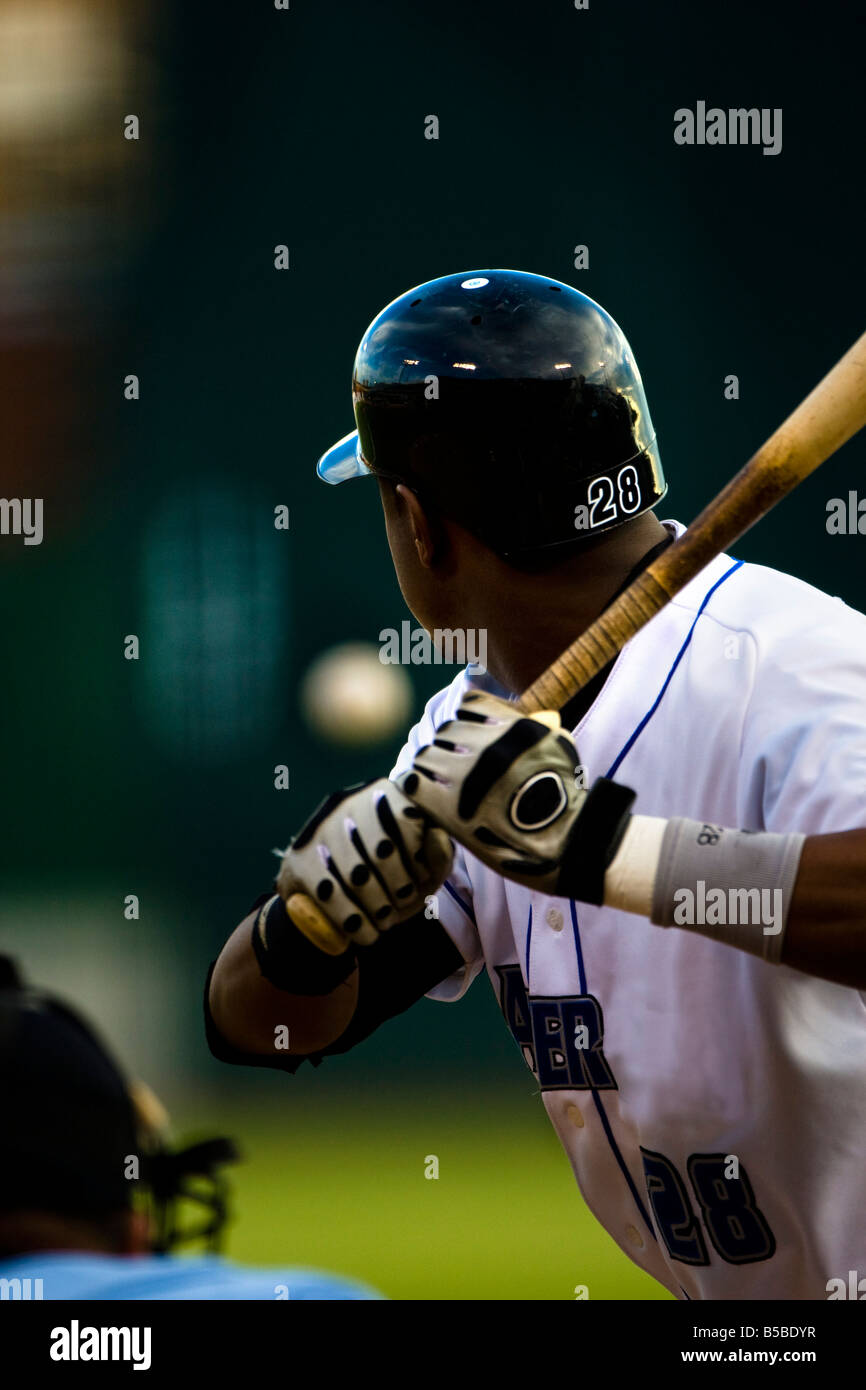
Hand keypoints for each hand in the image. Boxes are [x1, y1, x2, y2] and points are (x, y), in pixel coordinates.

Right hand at [277, 779, 453, 952]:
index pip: (408, 819)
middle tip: (401, 906)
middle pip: (382, 849)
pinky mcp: (299, 859)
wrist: (335, 895)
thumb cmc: (392, 877)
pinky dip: (351, 919)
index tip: (420, 880)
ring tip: (384, 921)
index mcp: (386, 794)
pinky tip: (362, 931)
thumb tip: (437, 837)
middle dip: (398, 887)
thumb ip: (440, 854)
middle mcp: (350, 801)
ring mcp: (321, 828)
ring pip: (356, 874)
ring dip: (377, 907)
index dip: (418, 858)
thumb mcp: (424, 868)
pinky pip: (328, 893)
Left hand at [394, 690, 634, 903]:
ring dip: (431, 767)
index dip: (466, 721)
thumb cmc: (566, 799)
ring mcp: (468, 778)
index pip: (468, 705)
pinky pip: (414, 783)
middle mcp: (490, 748)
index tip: (469, 738)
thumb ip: (545, 729)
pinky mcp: (450, 808)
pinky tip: (425, 795)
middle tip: (454, 767)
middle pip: (445, 731)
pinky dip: (416, 786)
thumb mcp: (562, 752)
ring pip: (426, 755)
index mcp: (516, 729)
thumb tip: (545, 714)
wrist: (565, 847)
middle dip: (449, 746)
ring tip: (441, 784)